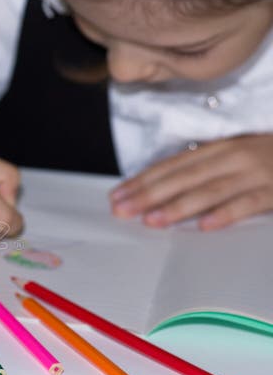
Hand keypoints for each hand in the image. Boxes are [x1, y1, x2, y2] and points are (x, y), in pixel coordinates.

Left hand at [110, 133, 272, 229]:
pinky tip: (205, 226)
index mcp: (221, 148)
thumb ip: (205, 171)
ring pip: (210, 190)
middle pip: (184, 177)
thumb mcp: (236, 158)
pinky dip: (226, 214)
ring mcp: (257, 172)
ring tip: (152, 220)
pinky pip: (249, 203)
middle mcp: (234, 156)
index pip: (173, 165)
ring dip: (178, 206)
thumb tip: (162, 190)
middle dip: (149, 194)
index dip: (143, 180)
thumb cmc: (271, 159)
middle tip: (122, 210)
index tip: (117, 195)